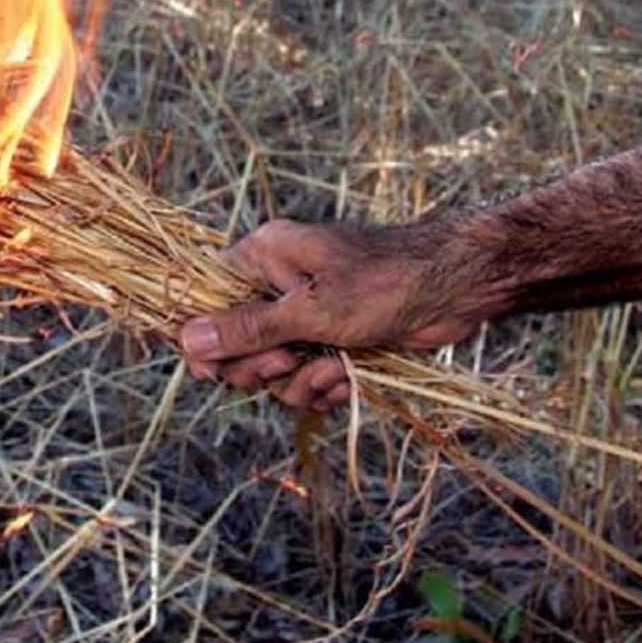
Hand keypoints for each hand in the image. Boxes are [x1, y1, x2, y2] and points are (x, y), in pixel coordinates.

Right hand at [178, 220, 477, 410]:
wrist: (456, 290)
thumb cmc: (382, 284)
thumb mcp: (310, 311)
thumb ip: (247, 328)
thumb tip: (185, 339)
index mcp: (260, 257)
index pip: (205, 300)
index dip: (205, 340)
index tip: (214, 372)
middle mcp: (275, 284)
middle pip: (235, 344)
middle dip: (263, 365)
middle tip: (291, 359)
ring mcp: (303, 315)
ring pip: (272, 370)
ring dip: (301, 381)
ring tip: (335, 368)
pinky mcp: (330, 341)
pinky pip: (305, 379)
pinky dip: (325, 385)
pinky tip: (350, 376)